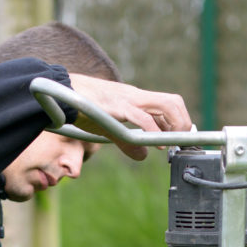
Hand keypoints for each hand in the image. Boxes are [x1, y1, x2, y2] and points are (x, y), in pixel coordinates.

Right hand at [68, 74, 192, 160]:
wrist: (63, 91)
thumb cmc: (85, 106)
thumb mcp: (110, 127)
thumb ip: (128, 141)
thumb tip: (144, 155)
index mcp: (136, 99)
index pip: (169, 104)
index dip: (180, 121)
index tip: (181, 139)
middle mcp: (136, 96)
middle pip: (173, 101)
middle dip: (183, 123)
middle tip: (180, 143)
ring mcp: (128, 99)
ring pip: (165, 104)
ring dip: (175, 125)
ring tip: (172, 143)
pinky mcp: (116, 106)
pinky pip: (141, 116)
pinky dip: (153, 130)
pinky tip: (157, 144)